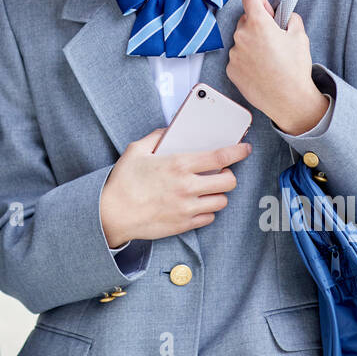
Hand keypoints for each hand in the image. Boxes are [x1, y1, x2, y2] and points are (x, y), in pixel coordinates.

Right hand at [99, 128, 250, 247]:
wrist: (112, 214)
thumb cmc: (122, 182)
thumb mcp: (136, 150)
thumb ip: (156, 137)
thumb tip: (169, 131)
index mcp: (178, 165)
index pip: (220, 157)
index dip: (237, 151)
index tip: (244, 149)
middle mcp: (187, 187)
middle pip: (229, 182)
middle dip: (229, 175)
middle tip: (220, 173)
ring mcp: (187, 208)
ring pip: (221, 201)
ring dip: (218, 194)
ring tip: (207, 189)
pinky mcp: (184, 224)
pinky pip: (209, 218)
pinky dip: (206, 210)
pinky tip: (195, 204)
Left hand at [225, 0, 328, 135]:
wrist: (289, 100)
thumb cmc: (295, 69)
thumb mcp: (300, 37)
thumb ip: (291, 19)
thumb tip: (286, 16)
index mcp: (258, 23)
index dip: (260, 1)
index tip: (267, 12)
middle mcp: (241, 36)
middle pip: (245, 19)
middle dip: (257, 25)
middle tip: (273, 40)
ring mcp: (234, 54)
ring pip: (241, 40)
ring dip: (251, 44)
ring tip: (269, 59)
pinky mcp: (231, 69)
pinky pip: (237, 57)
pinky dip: (247, 60)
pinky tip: (261, 70)